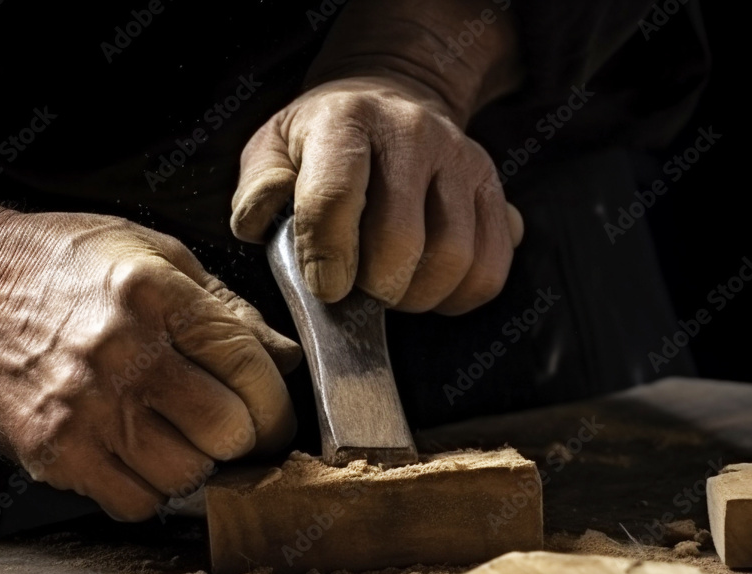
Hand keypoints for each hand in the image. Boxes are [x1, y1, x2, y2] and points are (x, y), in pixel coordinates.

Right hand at [0, 139, 299, 521]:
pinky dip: (148, 490)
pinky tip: (136, 455)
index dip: (276, 403)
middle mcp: (124, 353)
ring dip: (195, 465)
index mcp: (157, 295)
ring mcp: (85, 408)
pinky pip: (133, 502)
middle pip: (228, 432)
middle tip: (228, 427)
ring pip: (185, 477)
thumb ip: (226, 308)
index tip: (272, 414)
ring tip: (176, 437)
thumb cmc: (61, 264)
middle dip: (242, 437)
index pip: (250, 369)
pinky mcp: (53, 451)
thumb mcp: (153, 253)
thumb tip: (284, 360)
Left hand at [231, 0, 523, 313]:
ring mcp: (460, 159)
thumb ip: (258, 187)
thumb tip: (259, 222)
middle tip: (357, 291)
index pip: (335, 197)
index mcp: (345, 121)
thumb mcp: (272, 147)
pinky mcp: (493, 188)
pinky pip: (490, 266)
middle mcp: (411, 132)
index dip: (327, 255)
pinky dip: (458, 296)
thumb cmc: (321, 141)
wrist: (391, 99)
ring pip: (452, 258)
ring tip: (390, 288)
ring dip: (415, 295)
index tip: (325, 287)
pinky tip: (426, 286)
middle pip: (400, 239)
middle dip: (373, 286)